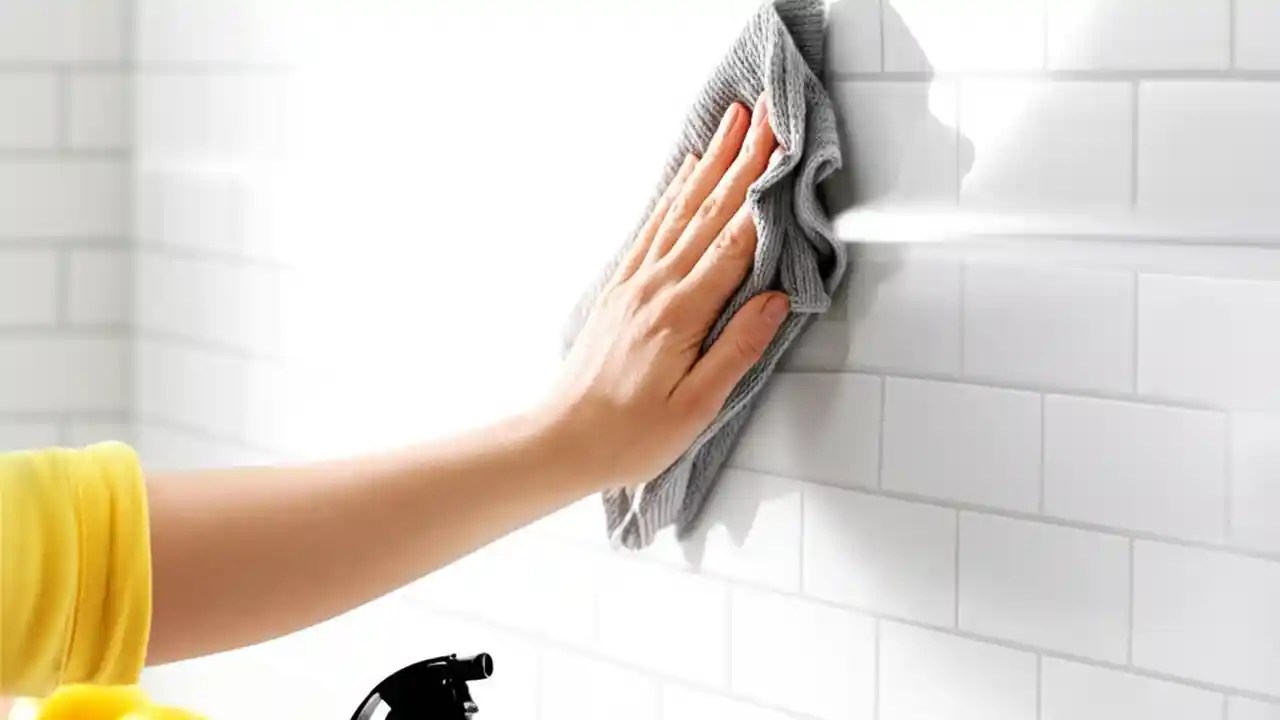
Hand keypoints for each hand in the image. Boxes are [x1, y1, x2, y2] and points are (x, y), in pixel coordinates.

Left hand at [545, 96, 785, 490]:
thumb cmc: (628, 435)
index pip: (732, 242)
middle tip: (766, 114)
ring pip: (679, 210)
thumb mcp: (696, 407)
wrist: (561, 440)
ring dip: (710, 164)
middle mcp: (654, 288)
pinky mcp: (620, 289)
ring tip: (731, 125)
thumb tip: (775, 301)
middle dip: (742, 159)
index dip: (761, 191)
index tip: (783, 149)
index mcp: (678, 315)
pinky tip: (685, 173)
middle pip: (708, 212)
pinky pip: (652, 227)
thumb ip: (737, 349)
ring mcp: (633, 283)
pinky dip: (672, 194)